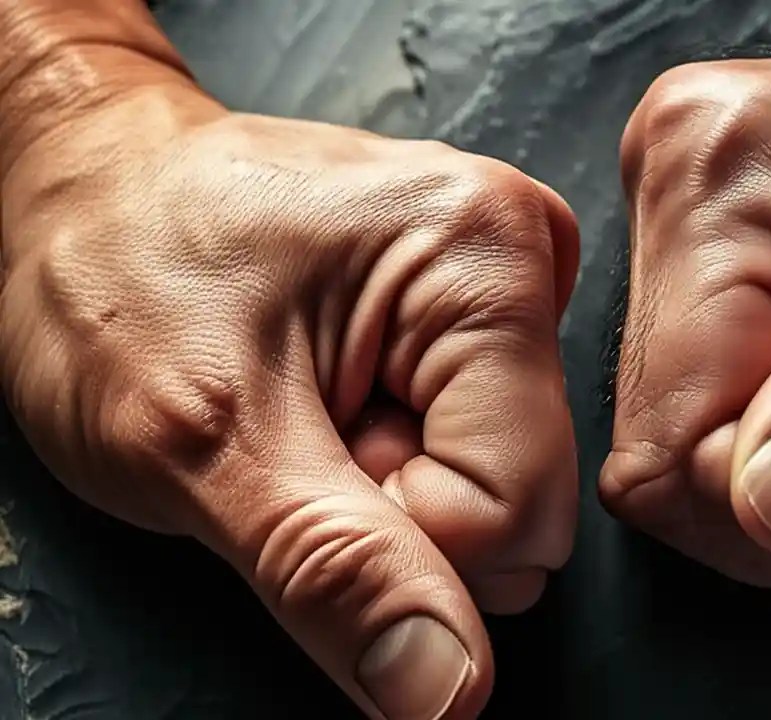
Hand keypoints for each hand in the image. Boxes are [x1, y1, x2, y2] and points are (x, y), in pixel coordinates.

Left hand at [0, 61, 577, 717]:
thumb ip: (335, 572)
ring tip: (305, 419)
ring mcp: (504, 293)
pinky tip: (329, 411)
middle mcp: (525, 258)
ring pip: (502, 496)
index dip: (403, 539)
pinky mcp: (477, 323)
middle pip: (525, 505)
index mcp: (485, 251)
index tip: (306, 475)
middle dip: (401, 517)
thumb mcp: (203, 443)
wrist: (80, 197)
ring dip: (391, 498)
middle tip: (299, 441)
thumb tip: (447, 691)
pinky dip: (389, 470)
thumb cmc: (115, 276)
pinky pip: (474, 461)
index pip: (516, 504)